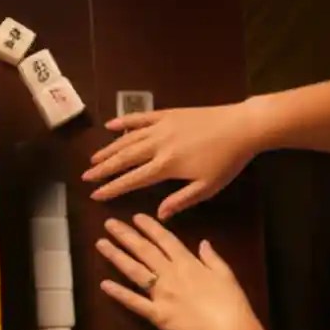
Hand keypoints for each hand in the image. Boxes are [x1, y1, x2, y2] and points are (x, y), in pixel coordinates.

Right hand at [82, 101, 264, 219]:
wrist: (243, 126)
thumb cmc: (228, 160)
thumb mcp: (207, 187)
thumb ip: (181, 201)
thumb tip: (158, 215)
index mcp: (166, 166)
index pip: (132, 179)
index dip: (112, 188)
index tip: (95, 195)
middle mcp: (157, 145)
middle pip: (123, 158)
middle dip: (103, 169)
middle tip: (85, 176)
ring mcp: (161, 127)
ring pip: (127, 139)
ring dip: (109, 149)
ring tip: (94, 158)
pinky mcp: (168, 114)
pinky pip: (140, 117)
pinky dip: (124, 121)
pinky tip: (111, 126)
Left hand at [95, 215, 260, 329]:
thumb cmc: (231, 304)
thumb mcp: (226, 275)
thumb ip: (212, 257)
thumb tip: (203, 242)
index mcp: (188, 264)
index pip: (165, 240)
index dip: (149, 227)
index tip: (135, 217)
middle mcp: (171, 274)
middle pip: (144, 250)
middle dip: (126, 235)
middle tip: (109, 224)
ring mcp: (161, 294)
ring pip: (135, 270)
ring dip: (116, 256)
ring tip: (101, 244)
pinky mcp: (156, 314)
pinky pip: (134, 302)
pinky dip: (118, 293)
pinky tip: (104, 284)